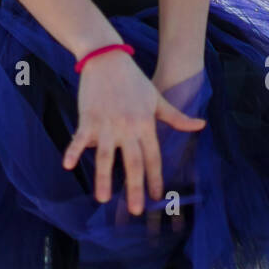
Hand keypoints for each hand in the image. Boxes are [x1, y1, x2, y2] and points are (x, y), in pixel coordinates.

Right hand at [62, 50, 206, 214]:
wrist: (107, 58)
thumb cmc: (134, 79)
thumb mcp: (157, 98)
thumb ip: (177, 117)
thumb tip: (201, 125)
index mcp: (145, 124)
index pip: (153, 156)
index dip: (156, 177)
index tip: (158, 197)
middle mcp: (128, 127)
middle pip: (132, 161)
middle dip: (135, 187)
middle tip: (137, 210)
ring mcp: (107, 123)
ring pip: (105, 155)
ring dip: (103, 177)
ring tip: (103, 198)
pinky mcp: (88, 117)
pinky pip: (80, 138)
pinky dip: (73, 150)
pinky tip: (68, 165)